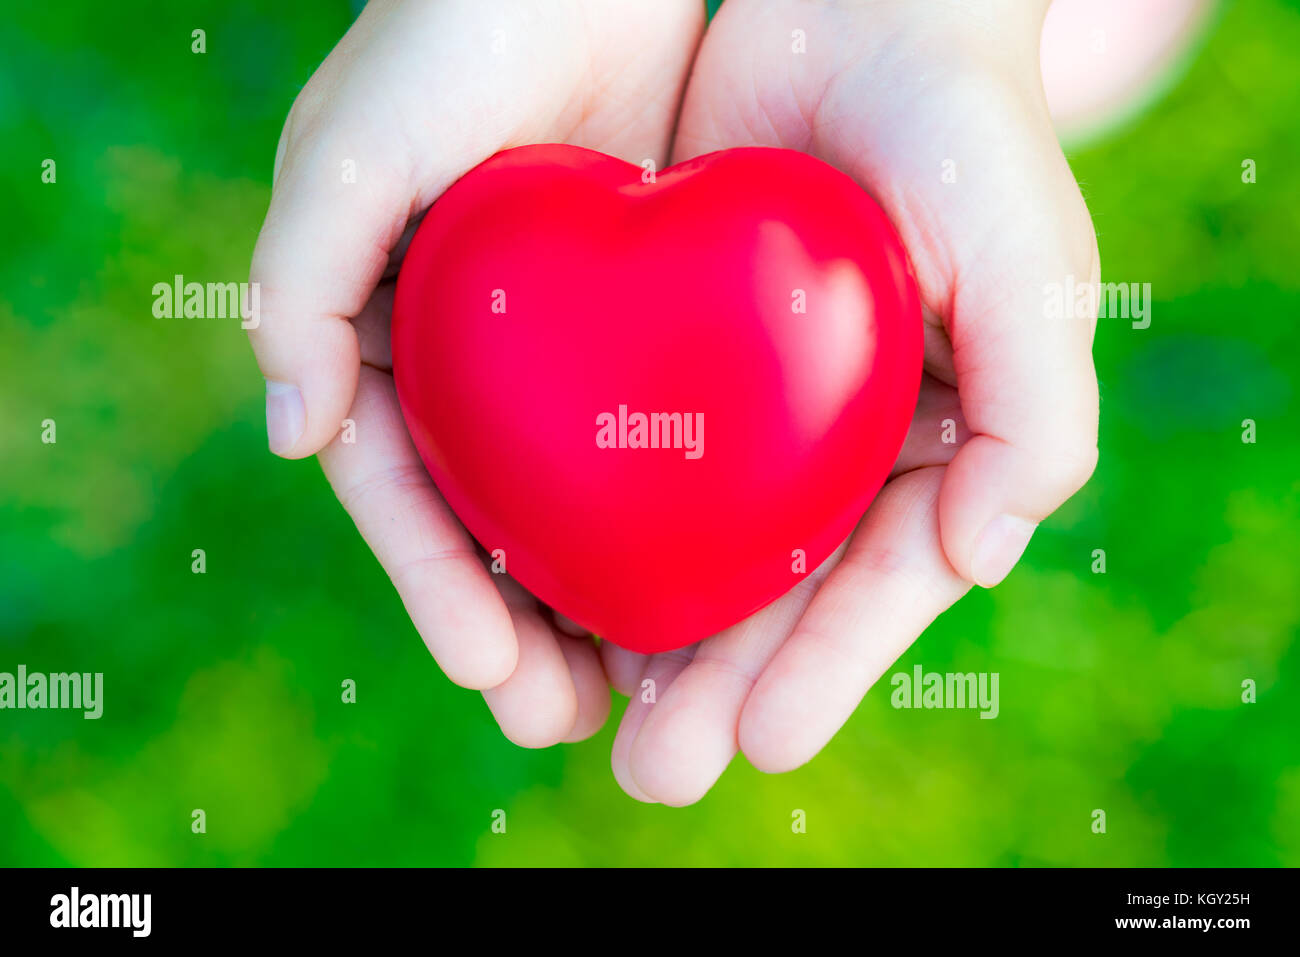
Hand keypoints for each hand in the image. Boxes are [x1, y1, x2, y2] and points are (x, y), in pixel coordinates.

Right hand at [248, 0, 704, 745]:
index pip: (405, 490)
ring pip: (573, 503)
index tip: (485, 666)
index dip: (435, 584)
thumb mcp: (348, 153)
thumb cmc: (454, 34)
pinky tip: (704, 582)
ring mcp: (560, 351)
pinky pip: (655, 439)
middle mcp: (472, 361)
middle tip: (561, 719)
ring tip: (636, 692)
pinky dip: (665, 517)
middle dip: (517, 628)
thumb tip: (291, 433)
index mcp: (388, 337)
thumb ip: (299, 287)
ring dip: (595, 601)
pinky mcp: (645, 325)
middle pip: (489, 521)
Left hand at [603, 0, 1099, 803]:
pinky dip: (583, 521)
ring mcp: (742, 404)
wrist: (855, 12)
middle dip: (712, 688)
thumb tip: (979, 560)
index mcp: (924, 449)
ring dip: (634, 635)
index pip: (870, 585)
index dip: (823, 669)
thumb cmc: (964, 137)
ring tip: (574, 714)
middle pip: (765, 592)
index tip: (762, 742)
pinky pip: (617, 451)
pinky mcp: (657, 346)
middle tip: (651, 775)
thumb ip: (1039, 419)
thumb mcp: (1030, 273)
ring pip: (683, 544)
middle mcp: (828, 444)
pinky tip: (534, 584)